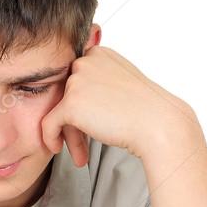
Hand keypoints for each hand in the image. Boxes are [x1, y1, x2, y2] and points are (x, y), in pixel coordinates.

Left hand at [42, 46, 199, 165]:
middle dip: (73, 121)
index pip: (77, 79)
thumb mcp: (121, 82)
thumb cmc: (145, 109)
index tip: (90, 122)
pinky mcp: (70, 103)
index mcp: (98, 54)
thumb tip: (77, 93)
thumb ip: (99, 80)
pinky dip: (50, 138)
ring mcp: (77, 81)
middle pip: (66, 95)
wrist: (158, 125)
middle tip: (83, 142)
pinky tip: (58, 148)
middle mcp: (85, 61)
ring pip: (58, 110)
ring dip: (69, 133)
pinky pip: (48, 124)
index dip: (81, 104)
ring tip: (80, 152)